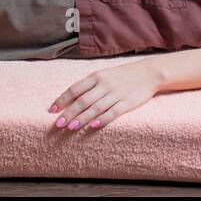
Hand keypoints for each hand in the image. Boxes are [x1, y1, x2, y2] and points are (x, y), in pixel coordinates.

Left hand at [49, 59, 163, 131]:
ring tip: (70, 127)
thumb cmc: (123, 75)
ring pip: (95, 108)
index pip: (75, 89)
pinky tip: (93, 126)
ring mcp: (116, 94)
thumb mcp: (104, 75)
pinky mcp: (127, 103)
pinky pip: (112, 112)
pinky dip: (102, 119)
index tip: (52, 110)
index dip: (62, 100)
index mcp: (96, 76)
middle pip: (82, 100)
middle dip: (69, 113)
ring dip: (82, 118)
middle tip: (58, 124)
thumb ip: (89, 85)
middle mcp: (104, 84)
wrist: (148, 73)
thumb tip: (70, 98)